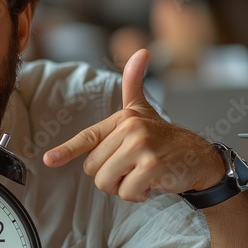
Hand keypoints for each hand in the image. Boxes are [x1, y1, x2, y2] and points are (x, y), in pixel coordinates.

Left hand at [43, 49, 223, 201]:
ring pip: (106, 182)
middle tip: (133, 169)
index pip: (88, 137)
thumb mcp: (144, 110)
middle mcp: (130, 129)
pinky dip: (138, 195)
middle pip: (93, 169)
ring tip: (142, 175)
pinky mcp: (152, 166)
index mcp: (123, 119)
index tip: (48, 160)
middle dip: (111, 177)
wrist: (199, 157)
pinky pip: (127, 192)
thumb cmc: (164, 137)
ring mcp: (141, 147)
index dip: (66, 150)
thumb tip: (140, 52)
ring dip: (123, 188)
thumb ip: (133, 84)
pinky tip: (152, 183)